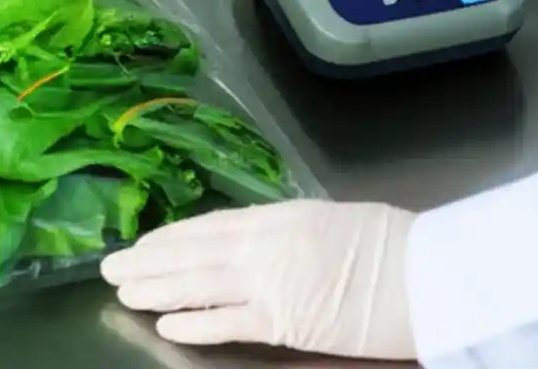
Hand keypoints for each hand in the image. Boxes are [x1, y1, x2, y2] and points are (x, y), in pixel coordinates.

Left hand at [99, 199, 418, 360]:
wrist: (426, 272)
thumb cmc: (390, 243)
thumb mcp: (330, 219)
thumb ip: (286, 231)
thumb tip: (255, 241)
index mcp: (278, 215)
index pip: (209, 226)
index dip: (171, 237)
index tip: (143, 244)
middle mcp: (264, 244)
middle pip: (192, 254)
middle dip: (148, 262)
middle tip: (111, 268)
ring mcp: (269, 282)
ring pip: (196, 284)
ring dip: (155, 288)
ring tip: (123, 291)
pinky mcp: (282, 321)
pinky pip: (225, 322)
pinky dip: (192, 322)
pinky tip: (164, 323)